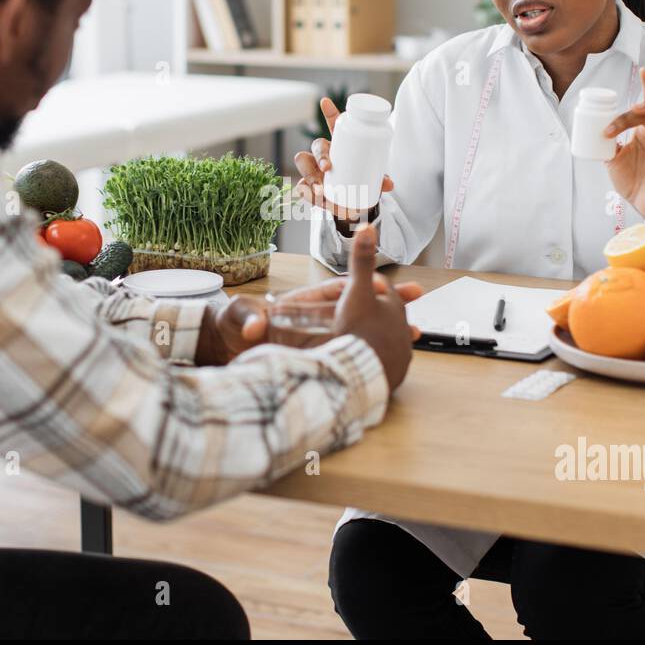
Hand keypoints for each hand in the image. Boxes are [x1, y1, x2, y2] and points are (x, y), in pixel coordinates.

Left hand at [194, 273, 424, 365]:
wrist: (227, 349)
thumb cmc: (233, 327)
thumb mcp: (237, 317)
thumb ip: (245, 317)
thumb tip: (254, 324)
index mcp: (302, 301)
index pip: (336, 290)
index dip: (359, 287)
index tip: (379, 286)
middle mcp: (315, 317)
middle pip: (358, 305)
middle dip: (388, 301)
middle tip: (416, 293)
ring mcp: (322, 336)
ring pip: (362, 328)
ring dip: (389, 328)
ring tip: (417, 332)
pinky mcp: (323, 355)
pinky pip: (354, 351)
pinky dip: (376, 353)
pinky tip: (395, 358)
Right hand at [293, 97, 393, 223]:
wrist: (351, 206)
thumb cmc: (361, 186)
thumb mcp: (372, 181)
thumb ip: (379, 181)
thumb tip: (390, 184)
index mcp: (340, 146)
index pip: (334, 125)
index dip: (329, 113)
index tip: (325, 102)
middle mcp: (325, 154)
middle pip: (317, 145)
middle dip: (320, 154)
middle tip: (328, 167)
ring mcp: (314, 169)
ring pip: (302, 161)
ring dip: (309, 172)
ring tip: (320, 187)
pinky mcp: (308, 186)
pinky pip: (301, 184)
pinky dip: (306, 190)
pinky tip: (312, 195)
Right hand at [330, 224, 414, 391]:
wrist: (358, 373)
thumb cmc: (358, 331)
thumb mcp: (356, 290)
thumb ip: (362, 260)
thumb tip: (368, 228)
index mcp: (393, 307)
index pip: (386, 291)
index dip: (376, 286)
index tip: (376, 284)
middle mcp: (400, 329)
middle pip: (392, 315)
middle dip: (391, 309)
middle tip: (404, 302)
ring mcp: (398, 353)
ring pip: (392, 338)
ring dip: (388, 335)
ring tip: (385, 336)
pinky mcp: (392, 373)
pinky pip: (388, 361)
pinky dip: (383, 357)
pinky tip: (378, 360)